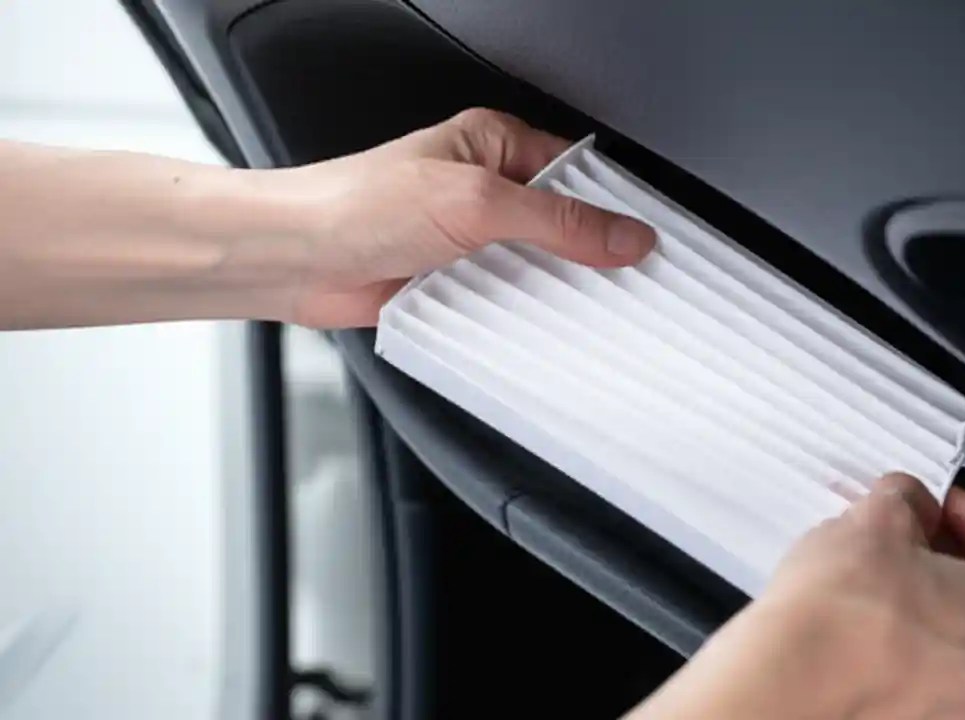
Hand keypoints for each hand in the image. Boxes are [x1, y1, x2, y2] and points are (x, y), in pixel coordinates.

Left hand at [268, 108, 655, 327]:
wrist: (295, 259)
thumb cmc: (359, 205)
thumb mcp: (476, 201)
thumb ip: (556, 221)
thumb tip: (623, 234)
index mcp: (493, 145)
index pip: (576, 175)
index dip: (613, 208)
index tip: (646, 242)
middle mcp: (484, 190)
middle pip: (561, 226)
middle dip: (588, 257)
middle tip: (627, 284)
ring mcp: (469, 241)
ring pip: (535, 269)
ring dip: (551, 292)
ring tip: (587, 312)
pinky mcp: (454, 285)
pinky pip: (504, 304)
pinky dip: (520, 319)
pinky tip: (539, 331)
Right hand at [627, 474, 964, 719]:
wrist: (790, 681)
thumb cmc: (850, 610)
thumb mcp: (882, 520)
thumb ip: (911, 502)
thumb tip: (911, 504)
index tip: (936, 502)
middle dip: (947, 564)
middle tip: (905, 536)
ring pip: (956, 648)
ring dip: (926, 609)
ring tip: (877, 579)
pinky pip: (925, 683)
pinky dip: (904, 652)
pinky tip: (864, 626)